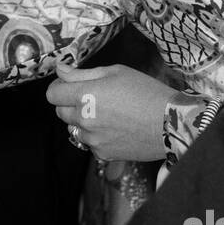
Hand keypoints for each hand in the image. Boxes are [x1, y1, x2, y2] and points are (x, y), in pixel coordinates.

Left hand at [46, 62, 168, 161]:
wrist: (171, 122)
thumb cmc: (145, 91)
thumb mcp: (114, 72)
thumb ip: (82, 73)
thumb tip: (60, 70)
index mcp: (85, 95)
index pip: (52, 94)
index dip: (59, 87)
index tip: (70, 84)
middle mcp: (85, 119)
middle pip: (60, 112)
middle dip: (70, 103)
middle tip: (91, 97)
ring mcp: (93, 139)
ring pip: (74, 128)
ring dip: (83, 121)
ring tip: (107, 114)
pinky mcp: (104, 154)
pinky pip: (90, 143)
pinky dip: (96, 136)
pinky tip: (115, 128)